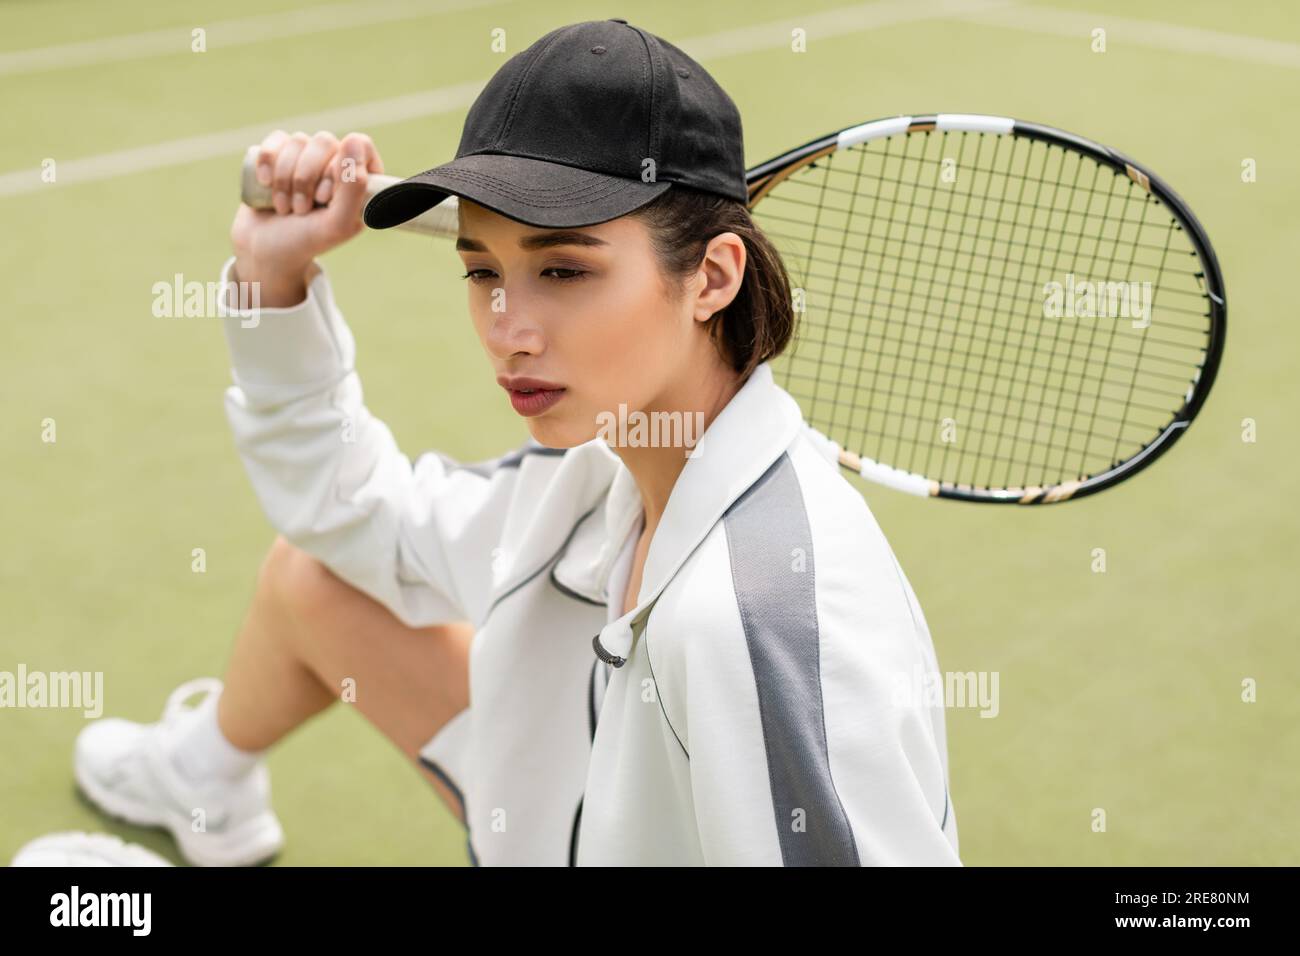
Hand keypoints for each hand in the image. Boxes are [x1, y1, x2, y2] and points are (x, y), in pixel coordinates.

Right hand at [229, 130, 383, 303]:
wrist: (263, 250)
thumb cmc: (306, 241)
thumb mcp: (337, 223)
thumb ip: (354, 187)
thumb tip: (353, 140)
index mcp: (360, 182)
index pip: (360, 147)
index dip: (339, 167)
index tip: (326, 197)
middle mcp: (335, 165)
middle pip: (325, 141)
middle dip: (306, 178)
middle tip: (302, 210)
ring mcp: (307, 159)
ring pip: (298, 141)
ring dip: (285, 179)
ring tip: (284, 208)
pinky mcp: (279, 156)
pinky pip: (275, 140)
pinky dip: (267, 163)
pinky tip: (265, 184)